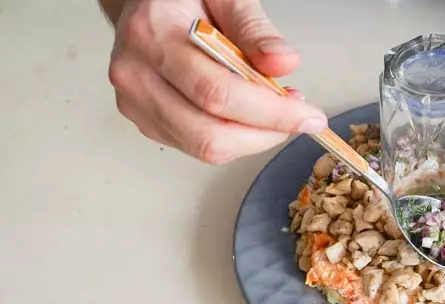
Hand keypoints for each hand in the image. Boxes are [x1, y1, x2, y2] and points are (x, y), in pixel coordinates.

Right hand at [107, 0, 326, 163]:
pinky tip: (249, 115)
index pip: (216, 93)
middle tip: (298, 117)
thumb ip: (255, 29)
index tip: (308, 116)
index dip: (270, 113)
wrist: (142, 4)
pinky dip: (235, 139)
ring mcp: (136, 104)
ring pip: (204, 148)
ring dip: (253, 139)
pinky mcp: (146, 123)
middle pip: (209, 132)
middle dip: (265, 133)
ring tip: (275, 112)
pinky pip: (198, 148)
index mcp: (153, 35)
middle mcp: (136, 75)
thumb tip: (284, 63)